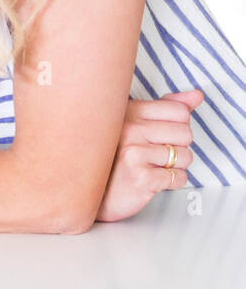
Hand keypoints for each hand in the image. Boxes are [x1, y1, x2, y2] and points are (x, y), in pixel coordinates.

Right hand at [96, 90, 200, 222]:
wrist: (91, 192)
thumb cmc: (114, 158)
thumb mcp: (135, 124)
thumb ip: (166, 107)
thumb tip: (196, 96)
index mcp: (129, 112)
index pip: (179, 110)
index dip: (177, 126)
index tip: (161, 135)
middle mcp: (130, 129)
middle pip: (185, 132)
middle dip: (178, 147)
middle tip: (157, 154)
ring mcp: (134, 153)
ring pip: (185, 156)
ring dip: (176, 166)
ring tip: (154, 167)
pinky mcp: (141, 177)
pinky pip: (178, 177)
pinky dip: (173, 182)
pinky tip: (154, 180)